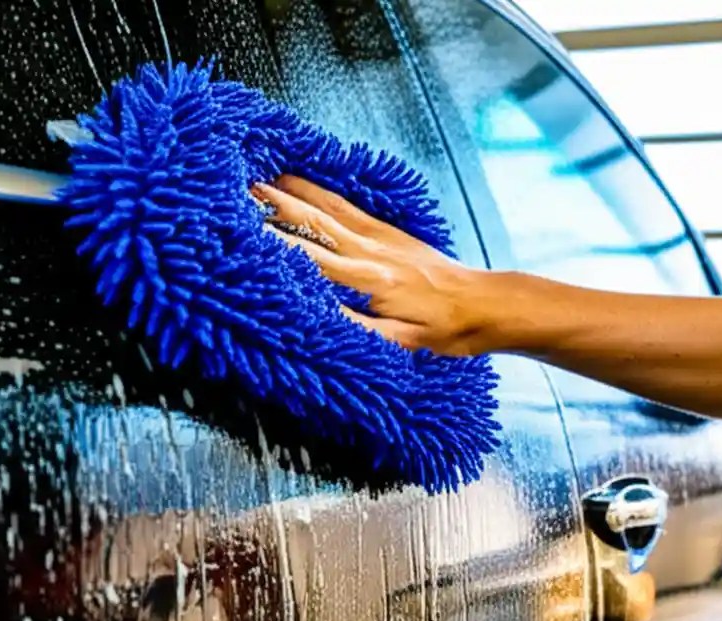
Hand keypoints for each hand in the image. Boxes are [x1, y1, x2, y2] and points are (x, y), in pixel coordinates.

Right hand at [251, 176, 498, 354]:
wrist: (483, 304)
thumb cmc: (444, 330)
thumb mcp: (402, 343)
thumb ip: (358, 328)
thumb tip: (315, 312)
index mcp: (372, 280)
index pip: (313, 257)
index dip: (277, 242)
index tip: (246, 230)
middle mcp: (372, 251)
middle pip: (314, 223)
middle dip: (274, 206)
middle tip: (239, 190)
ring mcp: (381, 236)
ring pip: (327, 207)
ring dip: (290, 191)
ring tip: (257, 176)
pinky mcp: (389, 231)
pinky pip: (346, 205)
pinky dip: (318, 189)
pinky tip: (298, 179)